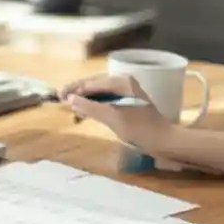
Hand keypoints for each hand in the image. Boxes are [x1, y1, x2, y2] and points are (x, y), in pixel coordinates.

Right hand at [60, 74, 174, 154]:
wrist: (164, 141)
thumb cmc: (140, 129)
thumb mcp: (112, 118)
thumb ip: (90, 107)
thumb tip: (70, 98)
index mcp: (121, 82)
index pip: (91, 83)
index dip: (74, 89)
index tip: (59, 96)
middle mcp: (124, 82)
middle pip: (94, 84)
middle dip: (78, 92)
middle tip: (61, 99)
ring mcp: (127, 92)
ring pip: (100, 92)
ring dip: (85, 98)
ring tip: (71, 105)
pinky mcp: (128, 102)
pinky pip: (106, 98)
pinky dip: (95, 103)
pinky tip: (86, 110)